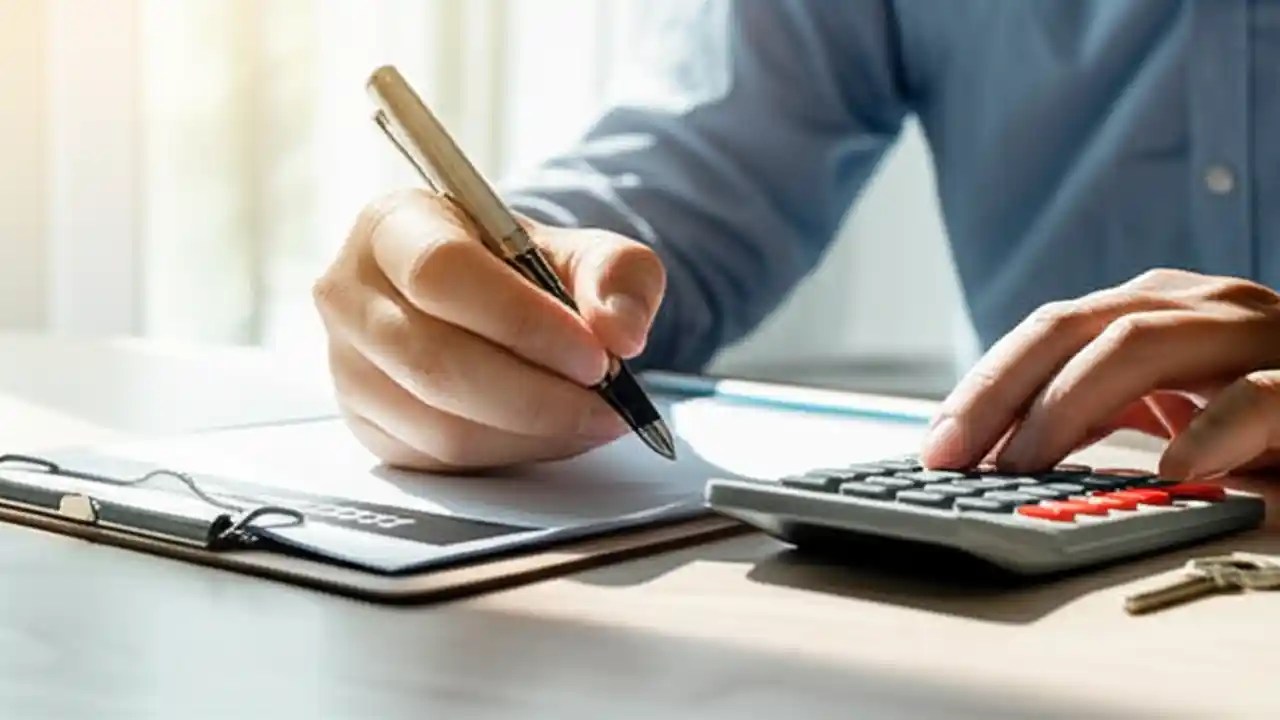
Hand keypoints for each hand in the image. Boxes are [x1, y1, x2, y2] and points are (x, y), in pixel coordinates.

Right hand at [312, 190, 665, 471]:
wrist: (488, 304)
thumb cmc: (524, 270)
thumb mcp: (582, 251)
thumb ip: (618, 275)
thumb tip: (620, 332)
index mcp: (392, 226)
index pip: (441, 273)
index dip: (521, 322)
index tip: (594, 355)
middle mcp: (350, 296)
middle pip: (436, 362)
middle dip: (537, 395)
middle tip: (607, 402)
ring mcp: (347, 368)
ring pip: (440, 424)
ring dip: (532, 432)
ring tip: (594, 418)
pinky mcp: (368, 426)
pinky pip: (440, 460)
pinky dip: (512, 453)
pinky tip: (554, 432)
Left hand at [920, 268, 1279, 479]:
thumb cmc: (1263, 413)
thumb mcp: (1170, 405)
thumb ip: (1100, 415)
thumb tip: (1002, 457)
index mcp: (1154, 308)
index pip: (1048, 332)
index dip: (984, 387)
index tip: (935, 449)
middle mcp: (1198, 305)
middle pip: (1074, 327)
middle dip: (1000, 392)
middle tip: (953, 458)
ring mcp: (1259, 332)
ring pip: (1145, 342)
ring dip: (1071, 407)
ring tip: (1026, 465)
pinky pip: (1263, 391)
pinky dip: (1215, 428)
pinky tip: (1173, 469)